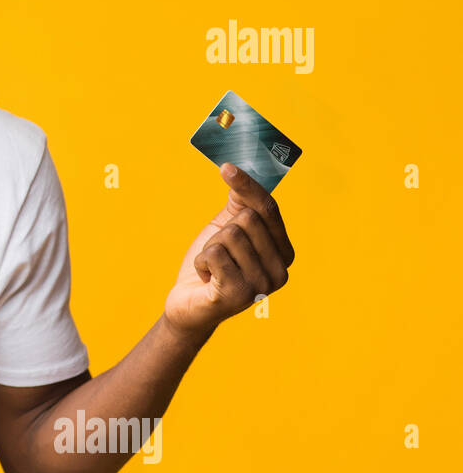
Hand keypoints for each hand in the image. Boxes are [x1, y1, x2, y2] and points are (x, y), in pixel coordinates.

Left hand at [164, 162, 295, 339]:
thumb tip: (237, 169)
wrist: (188, 306)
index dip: (247, 186)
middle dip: (221, 230)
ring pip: (229, 234)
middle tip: (218, 254)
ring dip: (210, 248)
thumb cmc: (211, 267)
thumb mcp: (227, 229)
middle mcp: (280, 271)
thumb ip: (240, 203)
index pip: (269, 209)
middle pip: (247, 218)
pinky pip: (215, 253)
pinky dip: (201, 261)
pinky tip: (205, 278)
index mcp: (284, 253)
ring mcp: (262, 284)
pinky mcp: (239, 294)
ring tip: (212, 268)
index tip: (226, 167)